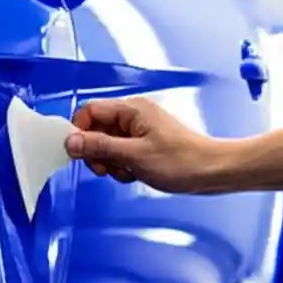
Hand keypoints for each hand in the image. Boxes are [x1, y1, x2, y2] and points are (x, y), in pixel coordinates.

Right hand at [63, 97, 229, 193]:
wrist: (212, 172)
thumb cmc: (182, 161)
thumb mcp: (133, 156)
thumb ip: (100, 147)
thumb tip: (71, 141)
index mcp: (131, 109)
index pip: (90, 111)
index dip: (80, 132)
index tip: (80, 153)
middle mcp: (134, 115)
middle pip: (96, 128)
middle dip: (97, 151)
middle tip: (106, 168)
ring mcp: (140, 130)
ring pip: (107, 143)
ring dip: (110, 162)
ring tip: (126, 171)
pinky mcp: (145, 144)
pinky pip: (121, 152)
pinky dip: (122, 165)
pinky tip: (134, 173)